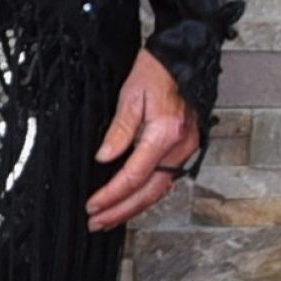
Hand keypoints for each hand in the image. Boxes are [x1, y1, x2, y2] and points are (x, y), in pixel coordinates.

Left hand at [86, 50, 198, 231]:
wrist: (183, 57)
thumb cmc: (157, 71)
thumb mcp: (130, 97)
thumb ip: (118, 132)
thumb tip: (104, 159)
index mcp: (165, 133)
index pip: (134, 176)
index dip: (111, 195)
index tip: (93, 206)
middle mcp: (181, 145)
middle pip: (149, 191)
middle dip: (122, 211)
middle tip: (97, 223)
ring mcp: (187, 148)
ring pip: (160, 189)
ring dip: (134, 207)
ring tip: (110, 218)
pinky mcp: (187, 147)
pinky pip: (167, 178)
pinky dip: (148, 194)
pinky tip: (132, 201)